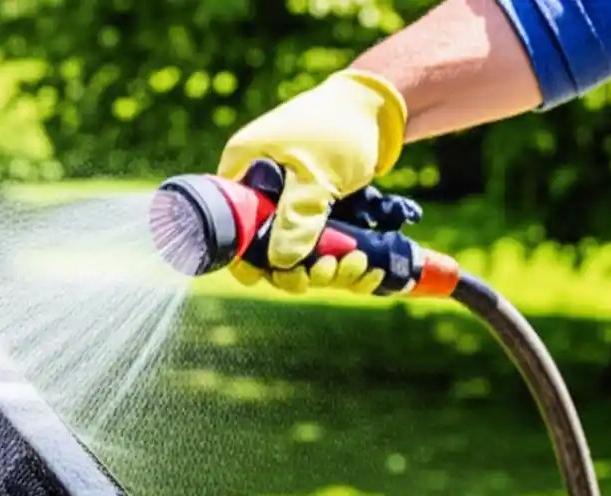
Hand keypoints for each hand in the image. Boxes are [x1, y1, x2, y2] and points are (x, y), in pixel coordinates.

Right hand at [217, 69, 406, 293]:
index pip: (230, 227)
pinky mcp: (314, 206)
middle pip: (264, 248)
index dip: (248, 261)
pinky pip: (319, 244)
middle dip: (298, 269)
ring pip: (297, 251)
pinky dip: (341, 259)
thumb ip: (296, 217)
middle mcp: (259, 187)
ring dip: (327, 268)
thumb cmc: (340, 128)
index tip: (277, 277)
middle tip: (329, 271)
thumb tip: (280, 265)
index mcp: (242, 169)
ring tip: (360, 264)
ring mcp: (287, 198)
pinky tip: (368, 268)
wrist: (380, 104)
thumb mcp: (316, 173)